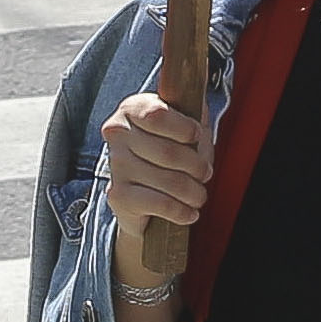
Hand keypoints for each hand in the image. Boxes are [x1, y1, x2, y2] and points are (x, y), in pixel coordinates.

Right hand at [100, 87, 210, 238]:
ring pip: (170, 180)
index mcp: (133, 109)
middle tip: (205, 173)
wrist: (144, 196)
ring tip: (198, 195)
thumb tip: (200, 109)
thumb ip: (194, 112)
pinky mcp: (118, 195)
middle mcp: (118, 134)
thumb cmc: (168, 154)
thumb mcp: (185, 127)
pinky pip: (161, 204)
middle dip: (197, 167)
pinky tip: (189, 212)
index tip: (197, 137)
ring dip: (194, 192)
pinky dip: (182, 211)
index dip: (186, 129)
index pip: (158, 115)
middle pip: (169, 152)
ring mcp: (116, 165)